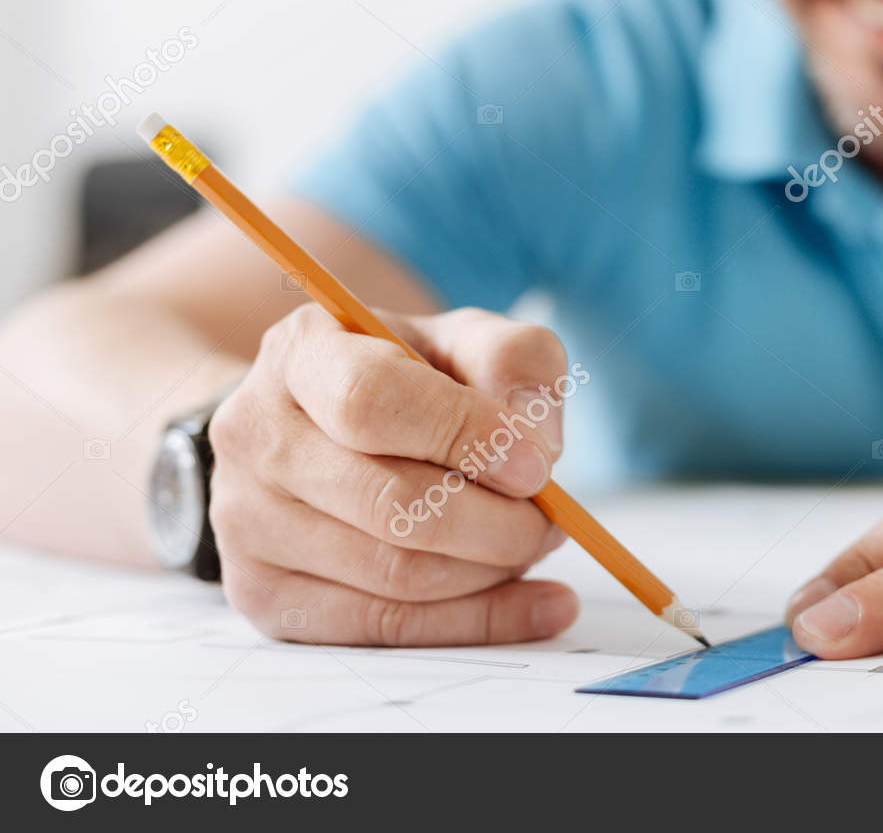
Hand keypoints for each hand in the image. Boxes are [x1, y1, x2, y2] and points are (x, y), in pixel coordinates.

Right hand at [208, 305, 579, 645]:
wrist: (318, 425)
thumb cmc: (409, 379)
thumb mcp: (467, 340)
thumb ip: (516, 362)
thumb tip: (537, 444)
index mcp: (301, 351)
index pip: (371, 402)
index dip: (466, 436)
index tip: (537, 466)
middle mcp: (255, 434)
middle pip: (389, 503)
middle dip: (497, 523)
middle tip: (551, 520)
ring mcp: (245, 522)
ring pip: (394, 575)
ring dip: (491, 571)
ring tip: (532, 545)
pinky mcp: (261, 594)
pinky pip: (382, 627)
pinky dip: (477, 622)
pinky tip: (538, 603)